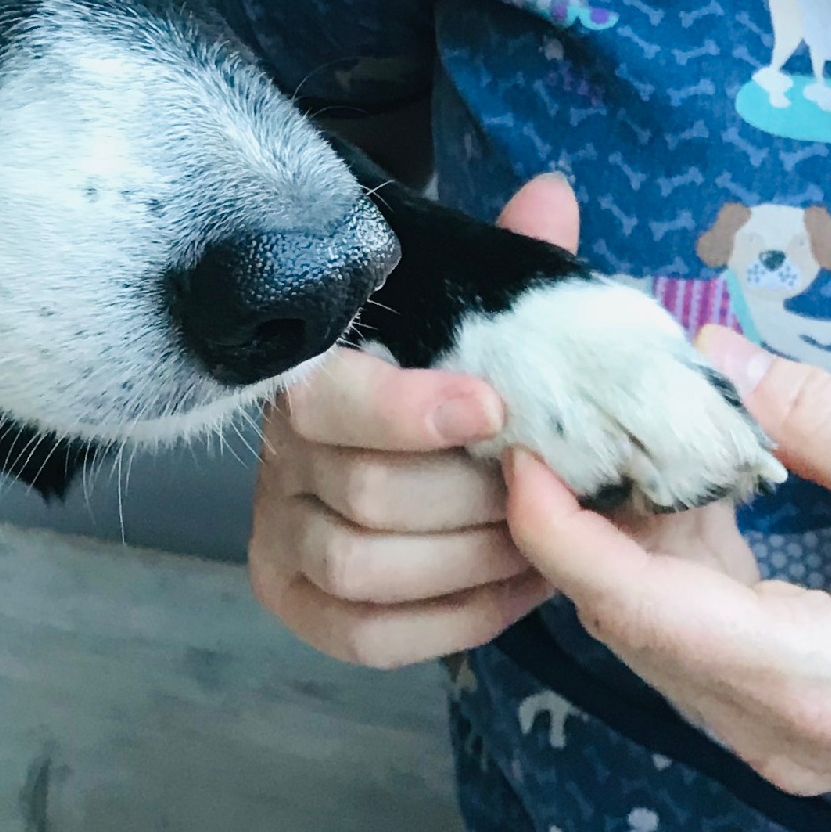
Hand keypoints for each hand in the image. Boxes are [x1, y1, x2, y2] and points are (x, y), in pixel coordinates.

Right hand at [246, 174, 570, 666]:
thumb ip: (515, 263)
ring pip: (362, 569)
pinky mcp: (297, 603)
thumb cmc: (451, 379)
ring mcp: (278, 535)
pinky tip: (514, 593)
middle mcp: (277, 456)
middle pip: (364, 494)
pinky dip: (451, 621)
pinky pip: (365, 636)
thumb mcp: (483, 318)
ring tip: (543, 545)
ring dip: (469, 564)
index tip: (495, 405)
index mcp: (313, 373)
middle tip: (550, 493)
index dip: (409, 408)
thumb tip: (553, 195)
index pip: (333, 395)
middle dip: (473, 501)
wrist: (417, 459)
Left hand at [503, 329, 830, 797]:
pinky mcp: (789, 735)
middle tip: (578, 420)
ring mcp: (778, 747)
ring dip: (637, 544)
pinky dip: (681, 574)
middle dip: (590, 521)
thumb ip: (818, 420)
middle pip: (630, 625)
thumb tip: (710, 361)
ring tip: (644, 442)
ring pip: (656, 640)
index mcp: (812, 680)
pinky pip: (697, 651)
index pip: (638, 608)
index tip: (520, 454)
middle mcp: (775, 733)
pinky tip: (703, 498)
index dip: (560, 531)